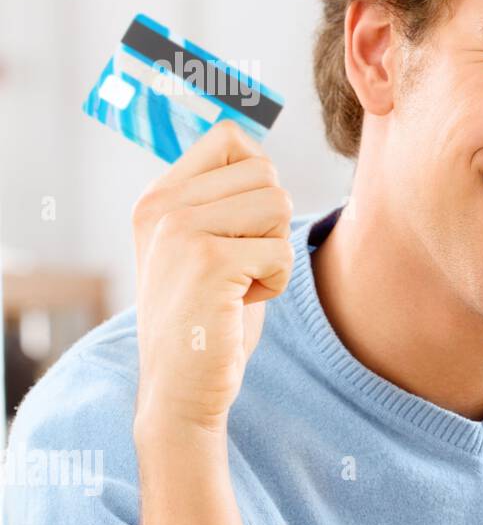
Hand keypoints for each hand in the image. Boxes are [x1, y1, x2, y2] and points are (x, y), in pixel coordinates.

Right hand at [132, 120, 293, 435]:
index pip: (230, 137)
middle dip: (270, 226)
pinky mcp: (208, 260)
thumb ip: (223, 195)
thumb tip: (253, 140)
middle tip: (236, 267)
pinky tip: (237, 304)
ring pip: (279, 206)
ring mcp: (180, 229)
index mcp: (159, 195)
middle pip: (267, 174)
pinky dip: (275, 283)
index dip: (258, 178)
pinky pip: (282, 250)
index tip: (240, 226)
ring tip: (235, 284)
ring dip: (273, 253)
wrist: (179, 388)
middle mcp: (162, 205)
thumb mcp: (204, 244)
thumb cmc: (209, 316)